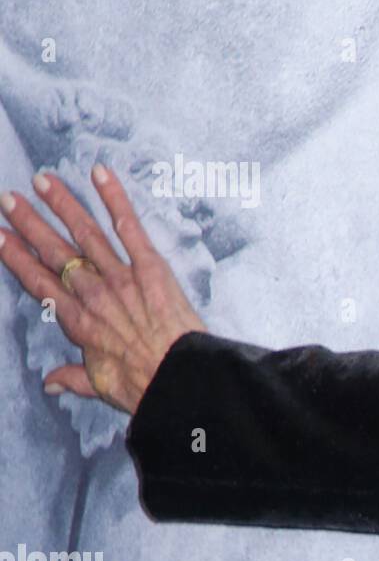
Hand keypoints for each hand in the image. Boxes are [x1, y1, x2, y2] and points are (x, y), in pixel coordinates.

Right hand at [0, 164, 207, 414]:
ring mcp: (120, 276)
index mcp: (78, 321)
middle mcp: (92, 293)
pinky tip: (99, 173)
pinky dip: (114, 198)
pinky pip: (130, 227)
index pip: (39, 282)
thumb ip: (74, 378)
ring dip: (62, 204)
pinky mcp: (150, 266)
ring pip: (85, 233)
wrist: (180, 376)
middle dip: (29, 223)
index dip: (16, 258)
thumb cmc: (144, 384)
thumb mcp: (102, 387)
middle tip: (7, 198)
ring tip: (42, 180)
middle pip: (55, 252)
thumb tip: (50, 384)